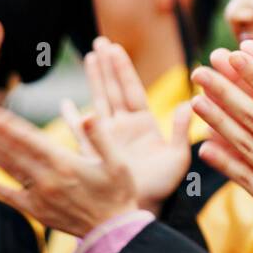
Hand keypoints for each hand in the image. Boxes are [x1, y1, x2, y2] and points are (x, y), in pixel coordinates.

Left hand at [0, 107, 139, 237]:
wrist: (114, 229)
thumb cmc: (118, 193)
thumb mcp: (118, 162)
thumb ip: (100, 136)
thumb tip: (89, 114)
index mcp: (65, 163)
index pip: (29, 139)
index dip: (7, 125)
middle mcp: (47, 179)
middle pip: (12, 152)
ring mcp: (39, 196)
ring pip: (8, 170)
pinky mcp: (36, 211)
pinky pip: (10, 196)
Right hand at [74, 38, 191, 211]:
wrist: (142, 210)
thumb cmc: (162, 187)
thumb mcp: (177, 157)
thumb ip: (180, 130)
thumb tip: (189, 103)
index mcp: (143, 124)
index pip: (131, 89)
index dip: (122, 69)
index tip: (114, 48)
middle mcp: (124, 127)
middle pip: (113, 89)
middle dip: (106, 66)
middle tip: (100, 42)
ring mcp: (106, 137)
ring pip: (98, 101)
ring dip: (94, 80)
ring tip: (89, 57)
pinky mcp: (93, 151)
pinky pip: (80, 130)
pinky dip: (71, 118)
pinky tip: (63, 104)